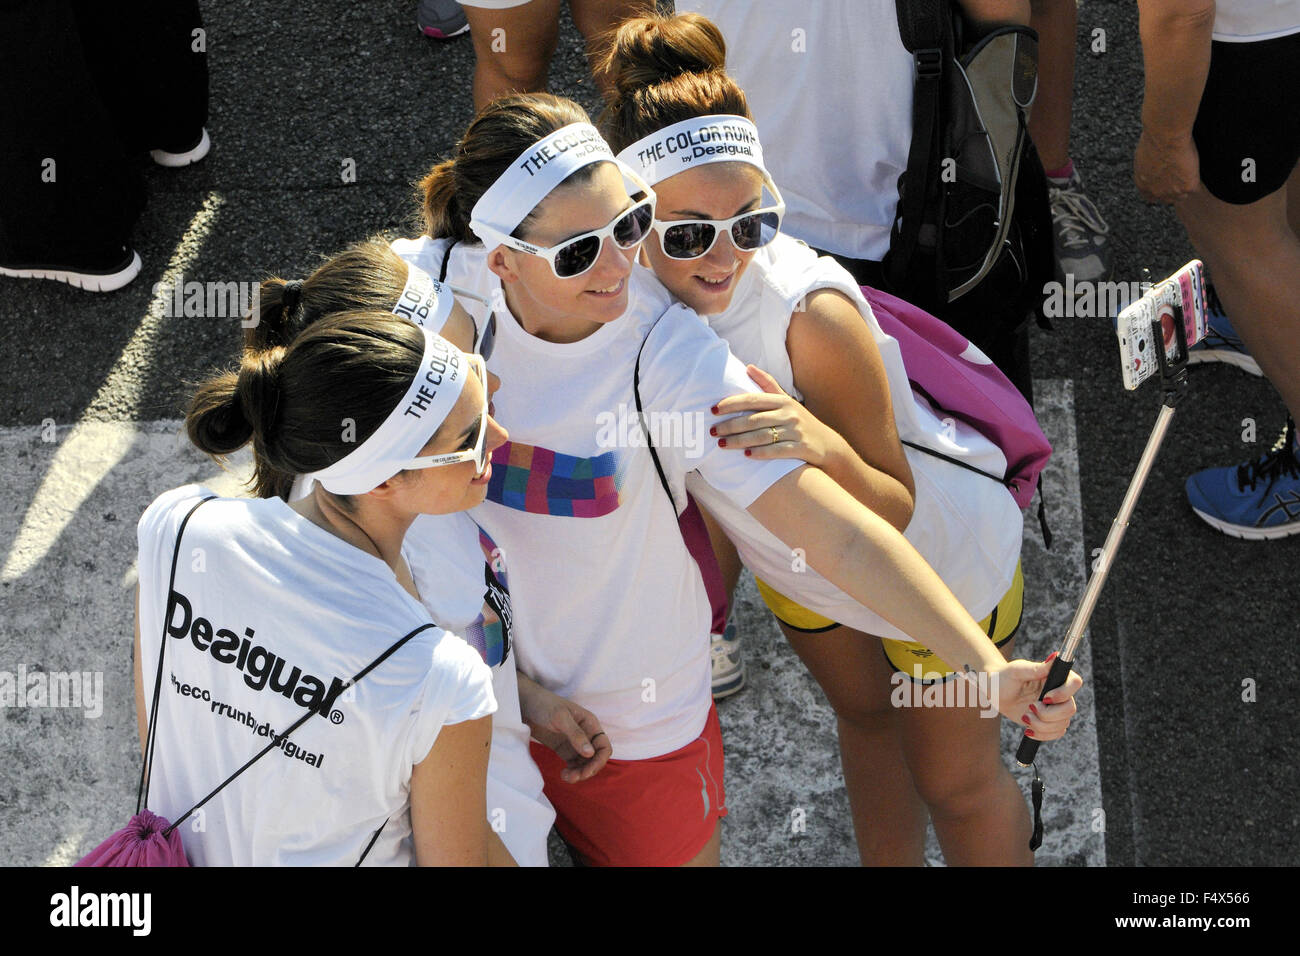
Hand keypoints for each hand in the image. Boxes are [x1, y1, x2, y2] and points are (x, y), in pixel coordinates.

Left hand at [516, 676, 611, 782]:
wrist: (524, 704)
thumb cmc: (544, 704)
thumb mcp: (560, 717)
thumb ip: (575, 734)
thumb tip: (590, 753)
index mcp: (589, 724)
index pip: (604, 746)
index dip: (600, 760)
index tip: (588, 770)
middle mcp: (585, 734)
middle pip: (595, 758)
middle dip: (588, 770)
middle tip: (574, 777)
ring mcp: (574, 743)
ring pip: (585, 764)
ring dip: (579, 773)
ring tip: (566, 777)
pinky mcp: (563, 749)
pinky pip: (573, 765)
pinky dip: (572, 772)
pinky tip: (564, 774)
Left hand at [710, 365, 845, 465]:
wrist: (827, 444)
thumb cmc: (800, 421)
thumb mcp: (786, 401)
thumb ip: (767, 384)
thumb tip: (748, 367)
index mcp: (782, 401)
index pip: (752, 399)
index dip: (731, 404)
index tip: (713, 410)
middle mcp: (789, 414)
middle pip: (753, 419)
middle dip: (730, 426)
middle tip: (713, 431)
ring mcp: (796, 431)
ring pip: (762, 436)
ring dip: (739, 441)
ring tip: (722, 444)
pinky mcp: (801, 448)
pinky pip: (777, 451)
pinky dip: (761, 453)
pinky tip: (747, 455)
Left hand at [984, 655, 1082, 739]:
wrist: (994, 693)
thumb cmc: (1005, 677)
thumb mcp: (1018, 671)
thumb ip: (1037, 668)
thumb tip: (1056, 656)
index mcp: (1054, 676)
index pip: (1074, 683)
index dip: (1063, 693)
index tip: (1044, 697)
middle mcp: (1059, 692)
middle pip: (1070, 708)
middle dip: (1048, 714)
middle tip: (1030, 708)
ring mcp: (1055, 708)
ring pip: (1062, 723)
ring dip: (1041, 725)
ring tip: (1025, 716)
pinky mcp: (1049, 721)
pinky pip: (1056, 733)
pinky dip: (1042, 734)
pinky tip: (1028, 729)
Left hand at [1134, 128, 1200, 203]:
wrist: (1165, 136)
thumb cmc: (1153, 139)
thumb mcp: (1144, 157)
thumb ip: (1149, 168)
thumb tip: (1155, 167)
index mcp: (1142, 185)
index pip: (1151, 197)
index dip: (1161, 191)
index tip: (1167, 184)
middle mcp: (1156, 192)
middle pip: (1168, 199)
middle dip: (1174, 190)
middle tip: (1181, 176)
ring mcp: (1172, 192)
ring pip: (1183, 196)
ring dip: (1186, 186)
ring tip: (1188, 169)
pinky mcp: (1187, 188)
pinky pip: (1196, 187)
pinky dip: (1197, 178)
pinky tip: (1194, 165)